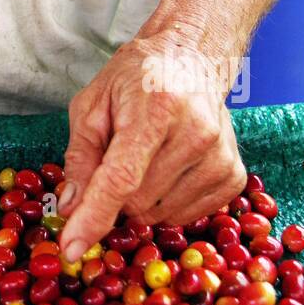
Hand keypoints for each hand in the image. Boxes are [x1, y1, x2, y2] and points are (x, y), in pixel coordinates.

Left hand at [58, 33, 245, 262]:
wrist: (190, 58)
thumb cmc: (136, 79)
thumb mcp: (92, 104)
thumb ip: (80, 157)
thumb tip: (71, 208)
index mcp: (155, 109)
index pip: (122, 177)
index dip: (94, 217)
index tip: (71, 247)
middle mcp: (196, 133)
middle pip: (138, 201)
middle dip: (116, 195)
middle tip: (118, 158)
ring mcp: (219, 156)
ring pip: (160, 214)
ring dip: (141, 199)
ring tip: (147, 156)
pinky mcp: (232, 174)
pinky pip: (185, 215)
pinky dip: (166, 203)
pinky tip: (167, 169)